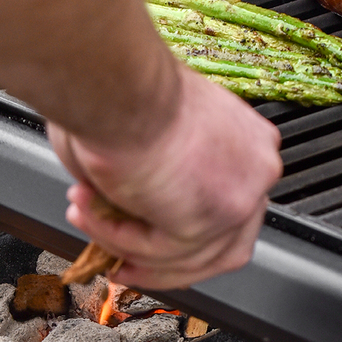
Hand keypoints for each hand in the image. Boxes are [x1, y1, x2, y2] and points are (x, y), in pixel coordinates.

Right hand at [47, 64, 282, 290]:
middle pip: (220, 244)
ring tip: (84, 217)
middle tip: (118, 256)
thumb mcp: (153, 133)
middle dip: (160, 257)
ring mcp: (240, 199)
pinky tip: (87, 212)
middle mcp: (257, 169)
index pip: (231, 206)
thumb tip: (125, 204)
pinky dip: (116, 237)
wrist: (116, 85)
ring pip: (186, 255)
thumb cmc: (122, 88)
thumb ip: (156, 177)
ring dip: (127, 244)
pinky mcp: (210, 222)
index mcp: (248, 139)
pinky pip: (159, 251)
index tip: (143, 230)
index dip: (181, 229)